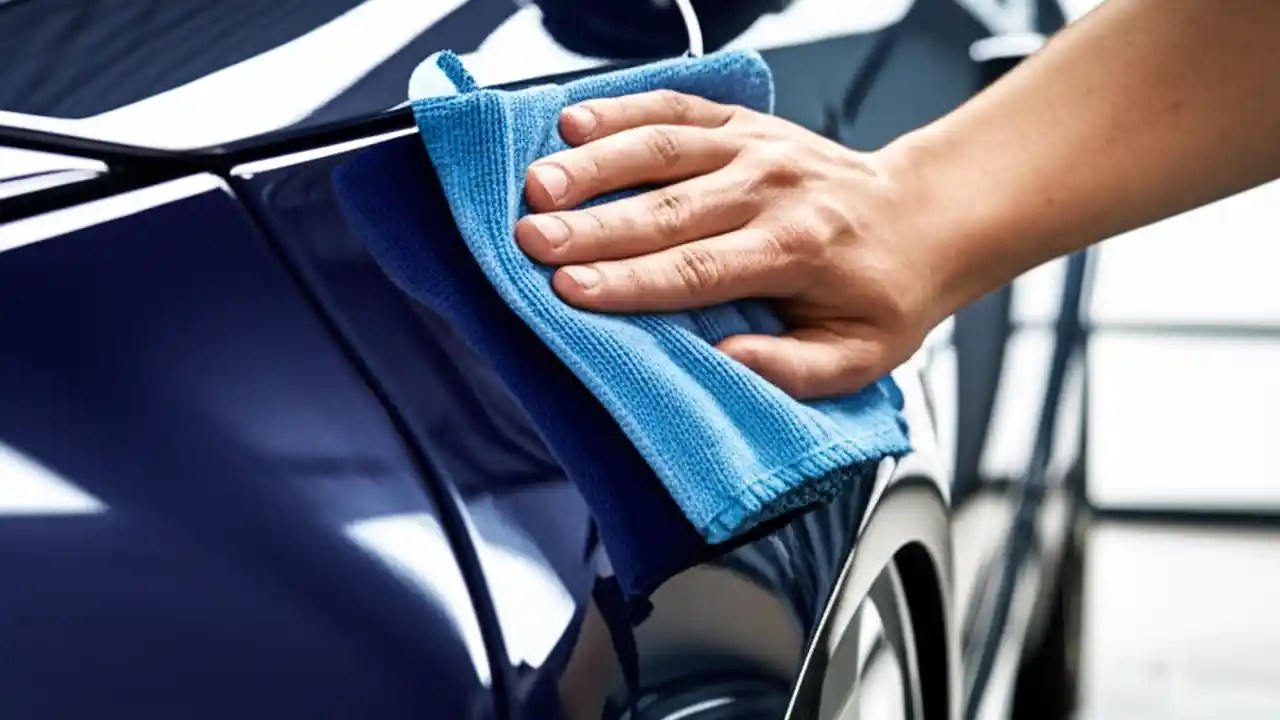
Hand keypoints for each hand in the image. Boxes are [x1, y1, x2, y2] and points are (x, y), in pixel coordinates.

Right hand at [514, 90, 949, 398]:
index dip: (631, 281)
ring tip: (538, 181)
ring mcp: (756, 146)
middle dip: (592, 226)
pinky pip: (677, 107)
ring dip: (595, 164)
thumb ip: (796, 369)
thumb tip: (726, 362)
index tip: (571, 291)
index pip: (698, 269)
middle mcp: (772, 189)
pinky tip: (574, 120)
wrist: (923, 215)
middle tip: (530, 239)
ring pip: (664, 149)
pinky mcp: (744, 123)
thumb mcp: (862, 354)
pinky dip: (624, 109)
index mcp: (798, 250)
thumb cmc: (884, 293)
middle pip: (668, 209)